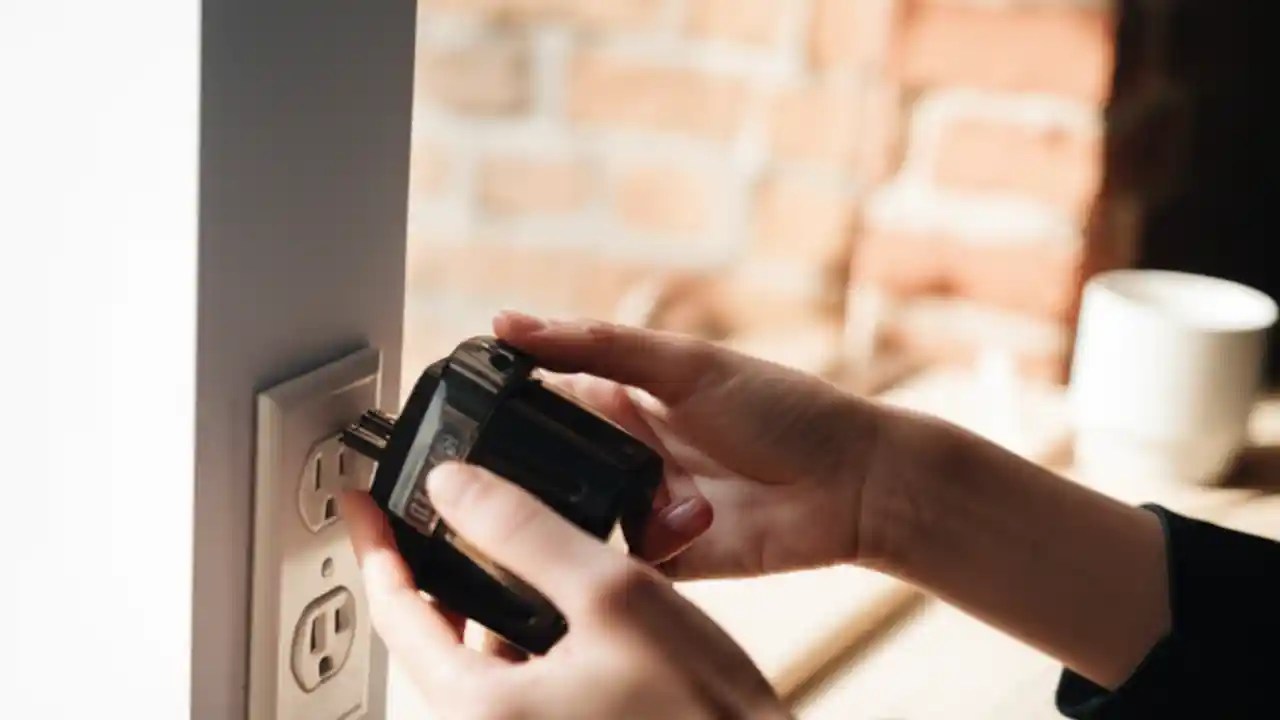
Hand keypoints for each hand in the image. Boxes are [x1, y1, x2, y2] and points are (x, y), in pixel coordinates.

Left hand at [341, 463, 787, 719]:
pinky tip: (554, 589)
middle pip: (430, 636)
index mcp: (482, 709)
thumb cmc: (701, 715)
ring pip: (477, 652)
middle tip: (420, 509)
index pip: (396, 614)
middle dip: (426, 565)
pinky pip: (517, 672)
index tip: (362, 501)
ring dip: (479, 593)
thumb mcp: (612, 597)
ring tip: (488, 533)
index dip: (377, 545)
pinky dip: (520, 624)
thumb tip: (453, 487)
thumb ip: (526, 534)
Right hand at [494, 311, 883, 577]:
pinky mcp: (665, 557)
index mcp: (629, 396)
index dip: (502, 407)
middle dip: (524, 476)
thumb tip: (506, 322)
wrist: (856, 486)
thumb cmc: (784, 409)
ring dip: (563, 522)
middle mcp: (630, 452)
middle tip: (485, 485)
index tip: (458, 418)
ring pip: (575, 520)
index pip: (546, 396)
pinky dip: (603, 562)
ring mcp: (645, 506)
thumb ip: (598, 346)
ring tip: (538, 523)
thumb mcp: (685, 366)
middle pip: (551, 465)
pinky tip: (595, 556)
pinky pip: (615, 563)